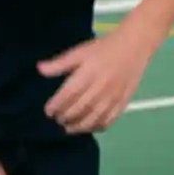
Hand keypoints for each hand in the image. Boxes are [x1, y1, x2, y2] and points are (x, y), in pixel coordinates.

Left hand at [38, 25, 161, 133]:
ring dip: (79, 126)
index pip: (68, 94)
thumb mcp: (80, 52)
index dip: (56, 105)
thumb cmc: (103, 48)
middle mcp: (100, 87)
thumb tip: (39, 69)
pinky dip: (98, 127)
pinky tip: (90, 128)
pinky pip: (110, 119)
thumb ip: (60, 63)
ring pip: (94, 118)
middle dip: (66, 117)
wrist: (134, 46)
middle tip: (57, 120)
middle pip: (80, 108)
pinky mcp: (123, 102)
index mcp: (88, 73)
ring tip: (69, 128)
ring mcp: (113, 97)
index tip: (48, 111)